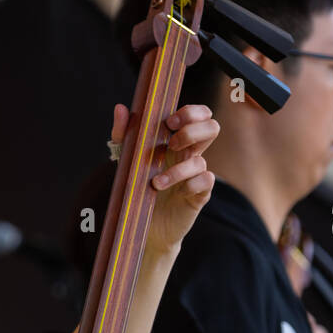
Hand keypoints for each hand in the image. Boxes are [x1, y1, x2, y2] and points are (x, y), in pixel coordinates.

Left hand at [110, 101, 216, 256]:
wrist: (141, 224)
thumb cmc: (137, 187)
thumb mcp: (127, 158)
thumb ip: (123, 134)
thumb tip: (120, 108)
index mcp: (178, 141)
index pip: (199, 115)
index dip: (191, 112)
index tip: (170, 122)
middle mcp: (190, 155)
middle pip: (212, 128)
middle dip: (192, 132)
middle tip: (171, 144)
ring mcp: (197, 175)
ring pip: (201, 160)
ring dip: (178, 170)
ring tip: (156, 183)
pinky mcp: (199, 195)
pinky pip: (206, 181)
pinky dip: (191, 183)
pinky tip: (176, 192)